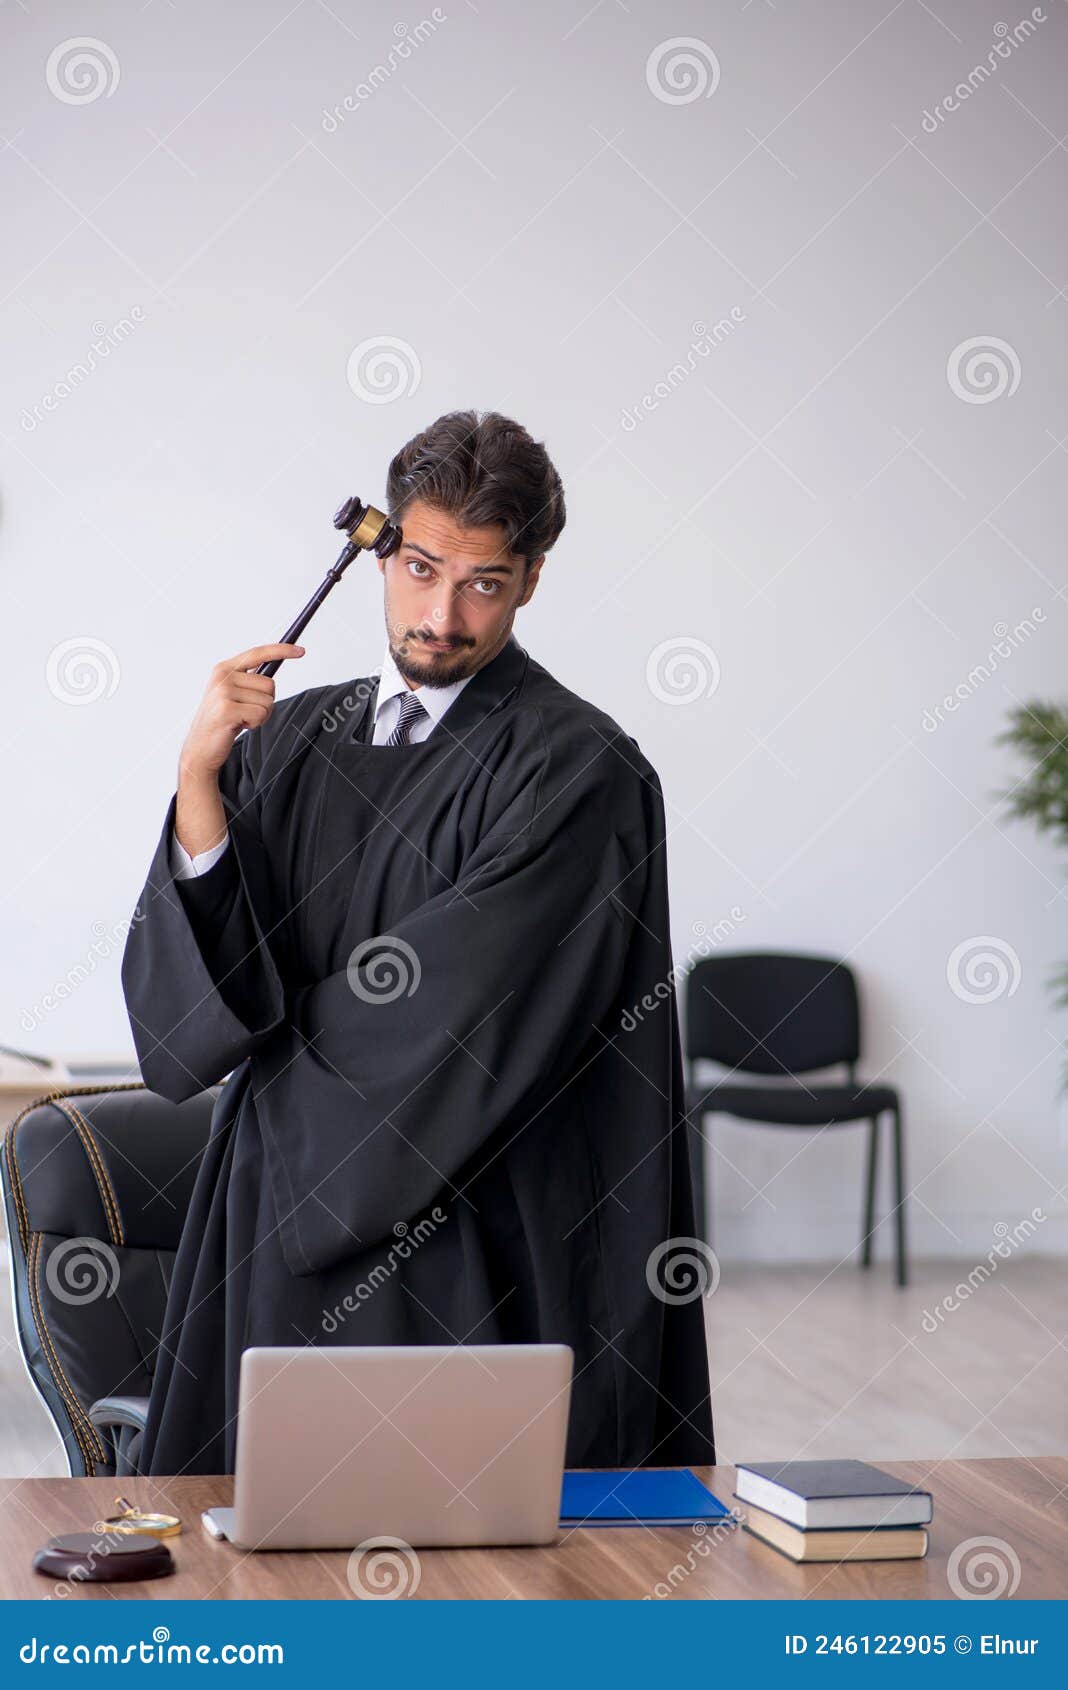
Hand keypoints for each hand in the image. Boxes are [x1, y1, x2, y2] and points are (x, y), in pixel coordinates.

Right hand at [179, 643, 304, 778]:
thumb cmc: (221, 720)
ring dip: (260, 716)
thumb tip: (274, 666)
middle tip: (245, 712)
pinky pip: (261, 714)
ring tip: (240, 719)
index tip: (301, 651)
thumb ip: (249, 680)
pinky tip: (238, 726)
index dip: (282, 650)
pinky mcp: (227, 709)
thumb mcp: (232, 693)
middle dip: (265, 702)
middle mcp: (223, 676)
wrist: (200, 747)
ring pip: (267, 701)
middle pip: (270, 684)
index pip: (258, 653)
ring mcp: (223, 692)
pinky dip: (255, 724)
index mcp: (224, 668)